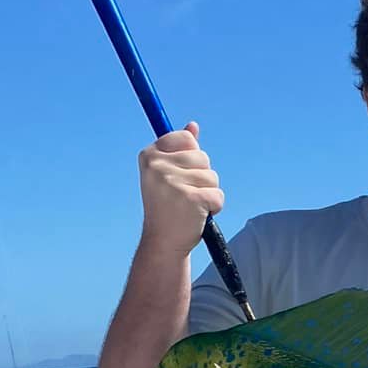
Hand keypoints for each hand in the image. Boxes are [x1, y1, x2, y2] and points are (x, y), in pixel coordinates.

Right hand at [138, 122, 223, 254]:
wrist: (163, 242)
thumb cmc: (168, 206)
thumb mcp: (169, 174)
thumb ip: (181, 149)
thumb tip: (193, 125)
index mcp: (149, 155)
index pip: (186, 138)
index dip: (192, 156)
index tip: (180, 174)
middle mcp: (157, 166)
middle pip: (203, 157)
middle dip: (202, 177)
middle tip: (184, 195)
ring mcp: (172, 182)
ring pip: (212, 176)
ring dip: (209, 193)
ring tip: (190, 206)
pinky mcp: (190, 198)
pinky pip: (218, 195)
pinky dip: (214, 206)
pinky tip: (198, 215)